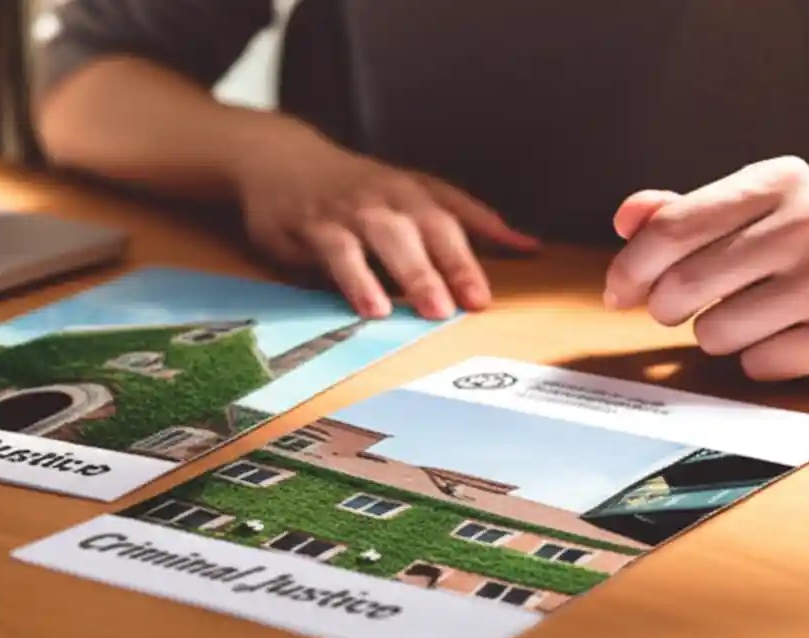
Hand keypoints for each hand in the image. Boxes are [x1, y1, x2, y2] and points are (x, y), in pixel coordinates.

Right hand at [232, 125, 538, 318]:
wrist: (279, 158)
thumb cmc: (354, 186)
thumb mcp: (412, 193)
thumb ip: (466, 220)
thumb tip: (528, 245)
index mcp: (415, 190)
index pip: (455, 217)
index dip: (482, 246)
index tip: (504, 276)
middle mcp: (388, 197)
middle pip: (428, 228)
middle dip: (453, 265)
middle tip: (471, 303)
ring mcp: (351, 210)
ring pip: (388, 239)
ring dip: (413, 273)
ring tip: (433, 309)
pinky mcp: (314, 227)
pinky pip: (340, 255)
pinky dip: (358, 281)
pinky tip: (373, 307)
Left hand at [605, 156, 808, 379]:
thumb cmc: (807, 243)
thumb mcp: (753, 208)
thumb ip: (682, 211)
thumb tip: (627, 218)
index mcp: (778, 181)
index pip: (671, 229)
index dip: (630, 268)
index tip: (619, 290)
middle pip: (683, 284)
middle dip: (665, 307)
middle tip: (678, 308)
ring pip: (714, 332)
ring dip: (714, 335)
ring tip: (747, 316)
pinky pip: (758, 363)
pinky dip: (757, 358)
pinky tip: (783, 336)